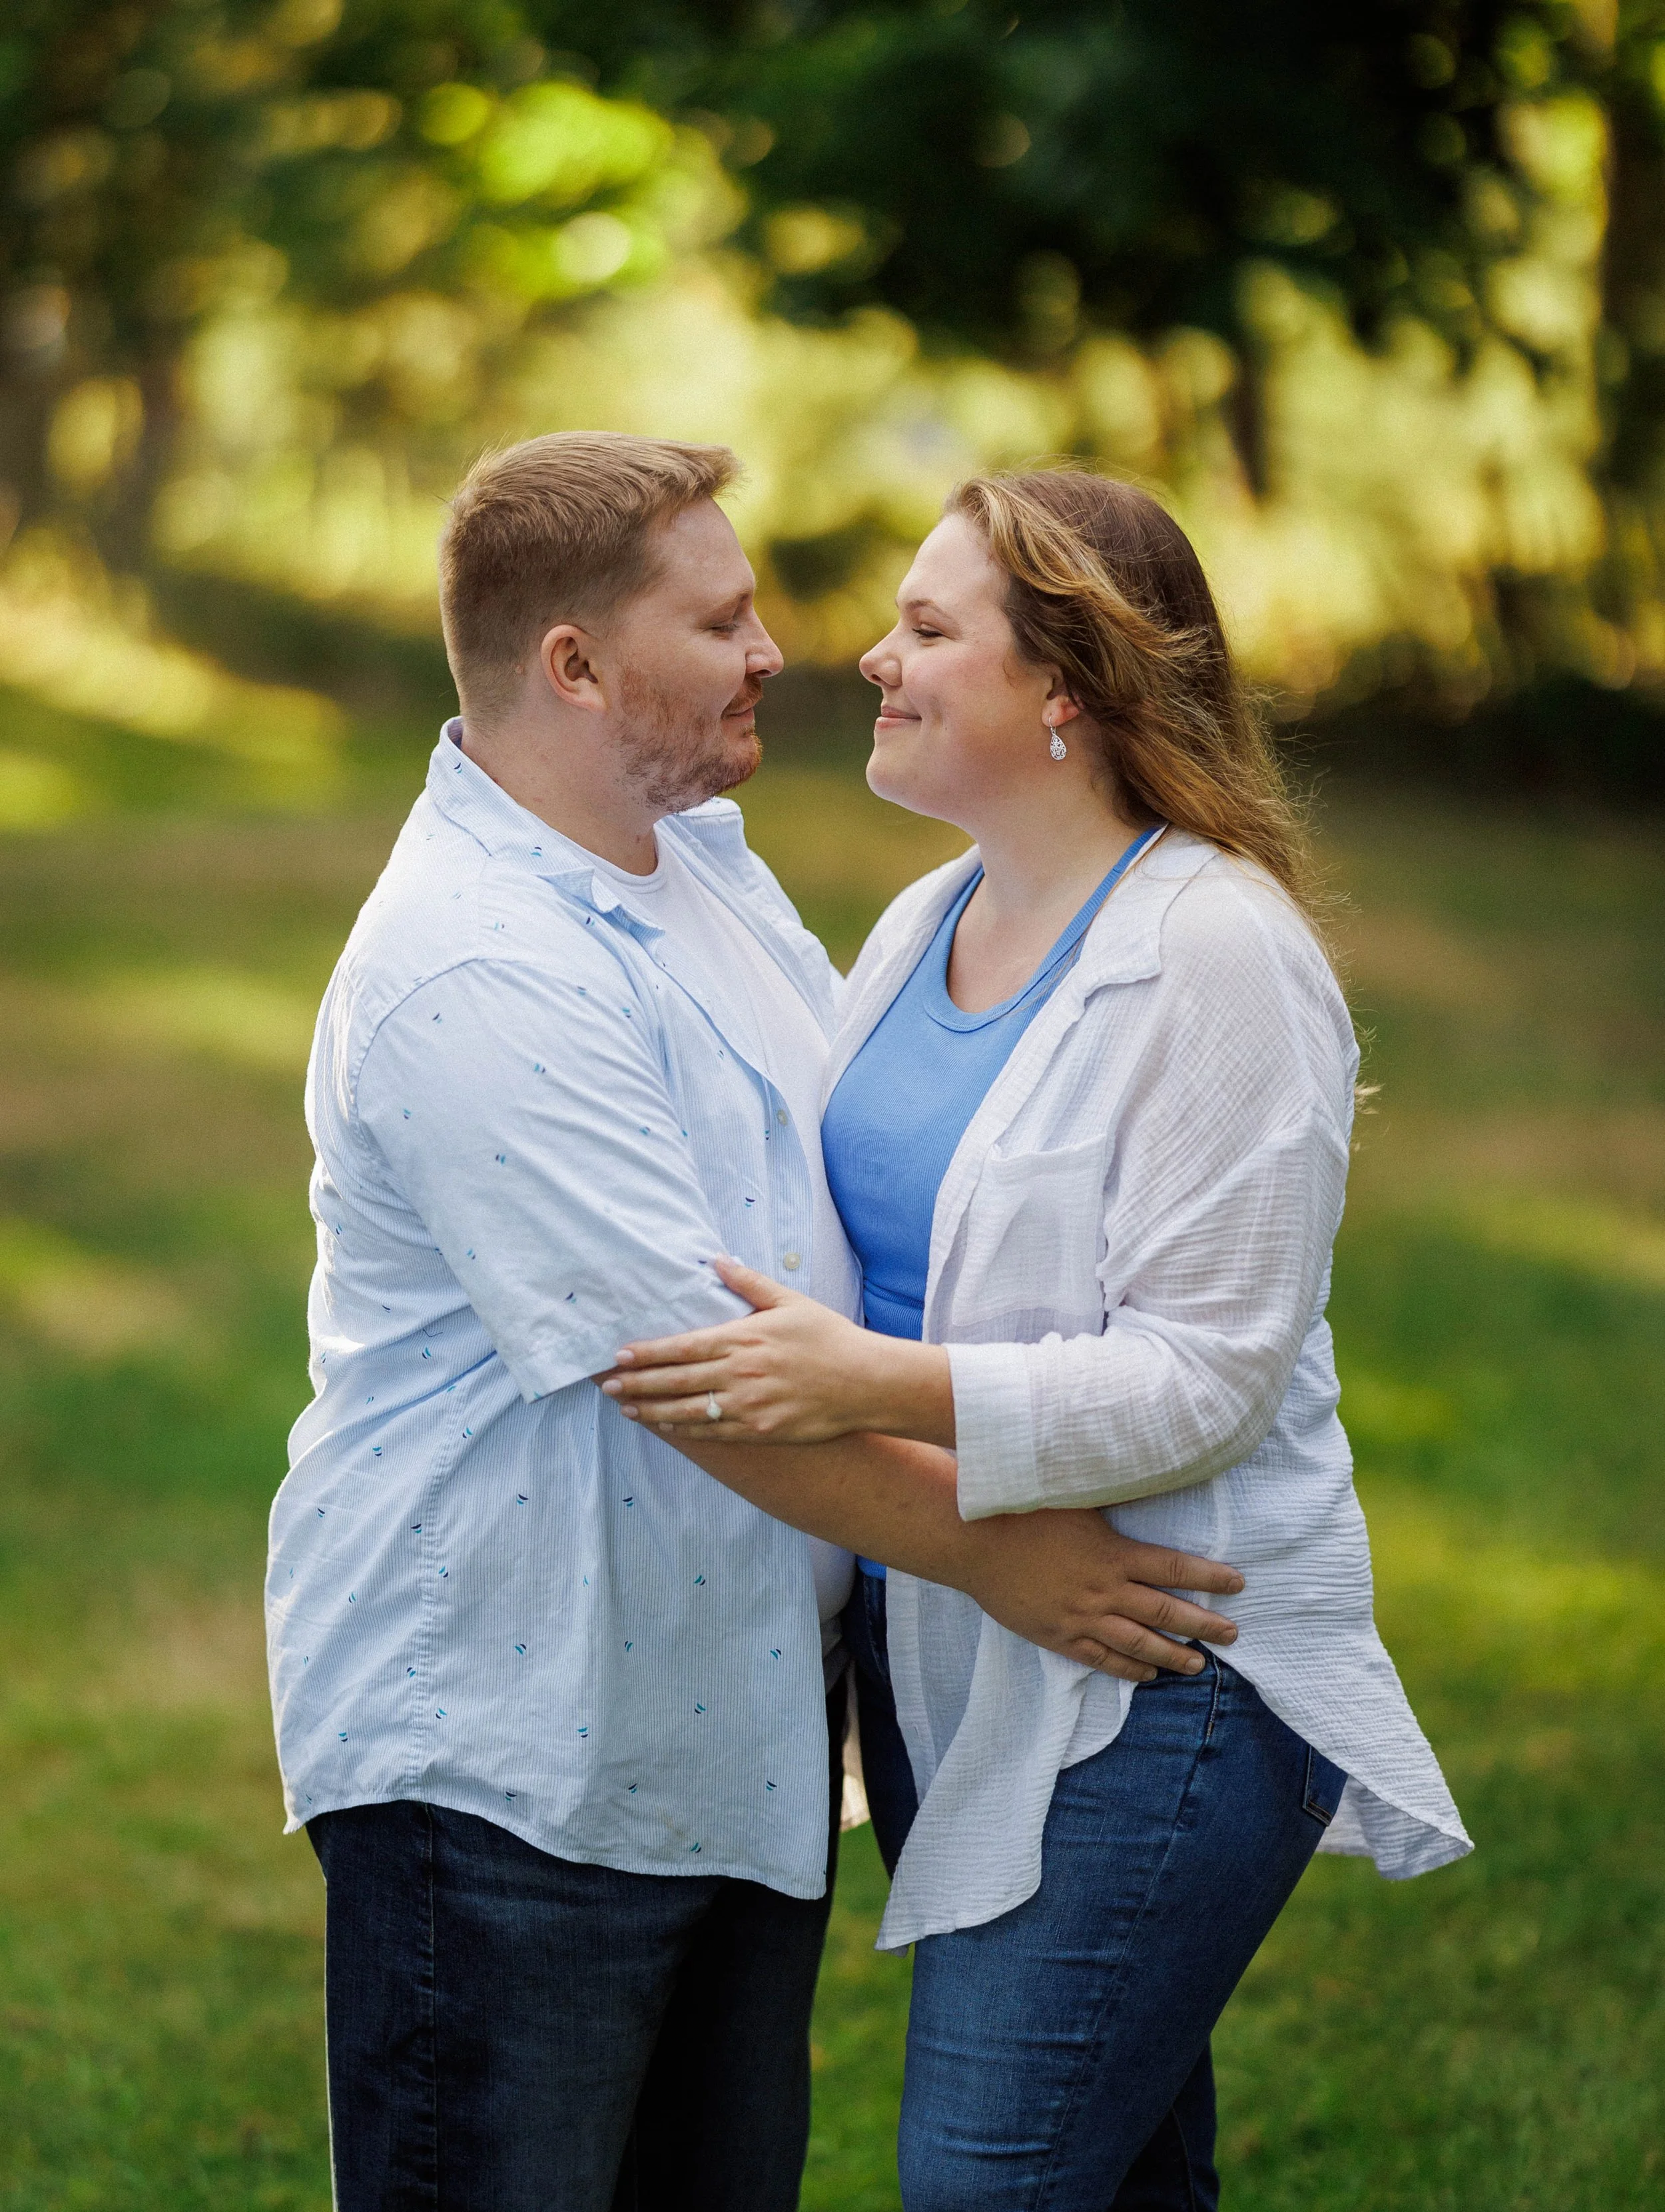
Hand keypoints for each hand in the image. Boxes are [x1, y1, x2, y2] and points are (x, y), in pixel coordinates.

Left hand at [599, 1259, 950, 1444]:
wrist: (865, 1382)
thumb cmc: (829, 1338)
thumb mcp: (790, 1302)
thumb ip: (748, 1283)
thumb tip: (718, 1260)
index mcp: (741, 1339)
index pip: (680, 1347)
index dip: (646, 1353)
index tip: (619, 1355)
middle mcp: (738, 1374)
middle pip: (674, 1381)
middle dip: (636, 1384)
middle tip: (606, 1385)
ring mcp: (747, 1406)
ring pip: (686, 1410)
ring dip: (651, 1410)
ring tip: (626, 1407)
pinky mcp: (759, 1431)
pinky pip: (711, 1432)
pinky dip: (683, 1429)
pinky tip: (665, 1426)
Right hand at [957, 1509, 1244, 1682]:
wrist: (973, 1542)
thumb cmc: (1024, 1512)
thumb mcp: (1077, 1498)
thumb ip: (1114, 1498)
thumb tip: (1151, 1477)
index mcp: (1112, 1553)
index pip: (1173, 1567)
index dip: (1209, 1576)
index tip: (1237, 1583)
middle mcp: (1103, 1590)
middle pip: (1165, 1612)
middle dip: (1204, 1624)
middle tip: (1232, 1634)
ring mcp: (1081, 1617)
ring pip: (1138, 1644)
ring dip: (1173, 1655)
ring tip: (1199, 1664)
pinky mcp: (1058, 1635)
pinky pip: (1101, 1658)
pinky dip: (1128, 1668)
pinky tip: (1147, 1673)